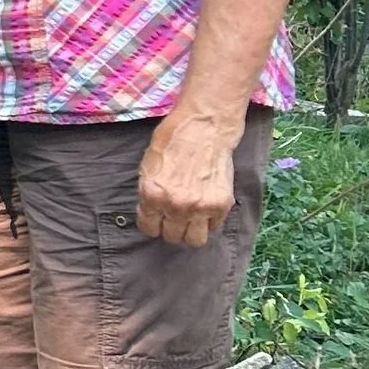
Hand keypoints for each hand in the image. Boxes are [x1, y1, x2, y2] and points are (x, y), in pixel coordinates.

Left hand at [138, 105, 238, 246]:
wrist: (203, 128)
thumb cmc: (172, 142)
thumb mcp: (148, 166)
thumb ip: (149, 192)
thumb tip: (151, 210)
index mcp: (151, 195)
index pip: (148, 228)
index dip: (152, 223)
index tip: (157, 219)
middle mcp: (175, 206)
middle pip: (172, 237)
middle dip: (171, 229)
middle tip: (174, 218)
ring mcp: (200, 208)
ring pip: (195, 240)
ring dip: (191, 232)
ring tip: (191, 220)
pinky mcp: (221, 205)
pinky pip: (214, 227)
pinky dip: (210, 221)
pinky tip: (206, 207)